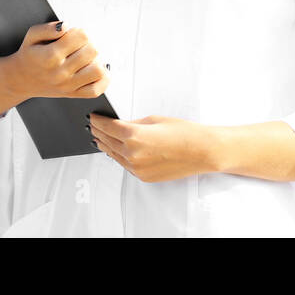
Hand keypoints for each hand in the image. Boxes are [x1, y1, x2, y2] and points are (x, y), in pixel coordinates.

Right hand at [5, 21, 109, 103]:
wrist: (21, 79)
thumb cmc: (30, 54)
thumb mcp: (32, 36)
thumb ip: (48, 28)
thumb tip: (65, 26)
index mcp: (50, 56)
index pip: (82, 36)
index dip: (79, 31)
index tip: (71, 35)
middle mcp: (61, 73)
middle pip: (92, 51)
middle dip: (88, 44)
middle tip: (77, 45)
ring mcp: (68, 86)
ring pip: (98, 70)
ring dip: (95, 60)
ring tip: (85, 57)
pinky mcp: (73, 94)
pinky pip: (97, 90)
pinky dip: (102, 79)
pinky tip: (95, 69)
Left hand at [89, 114, 216, 182]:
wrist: (200, 151)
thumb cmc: (183, 133)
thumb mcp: (154, 120)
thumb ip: (133, 123)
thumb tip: (120, 125)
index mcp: (134, 135)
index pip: (107, 127)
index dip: (97, 121)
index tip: (93, 117)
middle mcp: (132, 154)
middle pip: (107, 141)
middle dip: (98, 132)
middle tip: (93, 126)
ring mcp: (136, 168)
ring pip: (114, 155)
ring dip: (106, 145)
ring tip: (100, 138)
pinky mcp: (143, 176)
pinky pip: (125, 164)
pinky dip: (119, 155)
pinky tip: (118, 149)